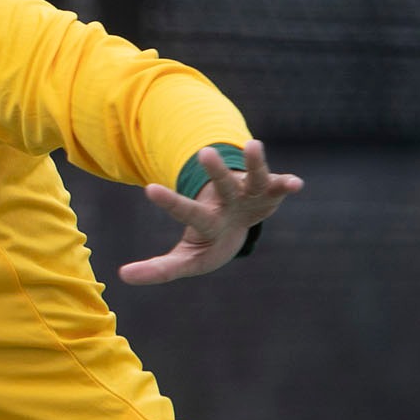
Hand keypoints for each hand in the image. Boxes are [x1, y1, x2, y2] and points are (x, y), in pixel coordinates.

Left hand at [119, 140, 302, 284]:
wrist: (238, 224)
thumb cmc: (209, 241)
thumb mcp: (187, 259)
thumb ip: (159, 268)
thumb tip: (122, 275)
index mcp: (205, 219)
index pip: (186, 211)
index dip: (170, 202)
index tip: (149, 188)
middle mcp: (226, 201)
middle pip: (221, 185)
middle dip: (215, 171)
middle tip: (204, 151)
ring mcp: (249, 195)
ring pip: (253, 177)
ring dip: (255, 163)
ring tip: (254, 144)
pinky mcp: (271, 193)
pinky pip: (280, 186)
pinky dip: (288, 183)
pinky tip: (296, 183)